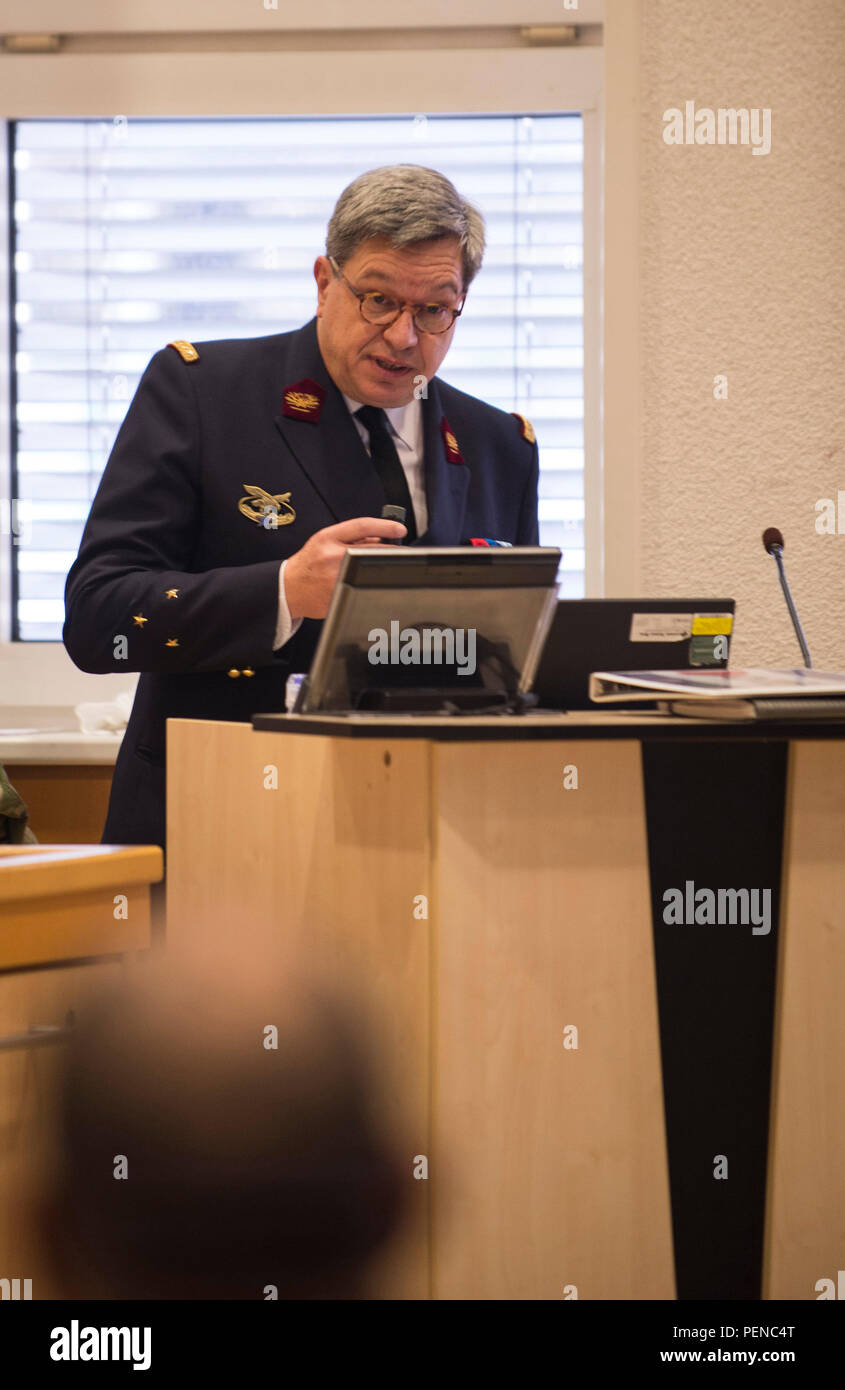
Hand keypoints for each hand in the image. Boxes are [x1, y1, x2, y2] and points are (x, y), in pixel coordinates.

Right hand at [284, 516, 406, 619]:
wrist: (289, 588)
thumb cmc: (309, 564)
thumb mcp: (325, 541)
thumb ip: (351, 537)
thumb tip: (381, 537)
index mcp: (328, 538)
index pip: (362, 526)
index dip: (385, 526)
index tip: (400, 529)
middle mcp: (332, 556)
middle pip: (372, 549)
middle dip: (393, 551)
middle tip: (404, 552)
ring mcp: (336, 578)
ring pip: (371, 571)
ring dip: (383, 569)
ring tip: (384, 568)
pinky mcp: (338, 596)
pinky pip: (363, 588)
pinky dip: (371, 585)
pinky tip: (367, 584)